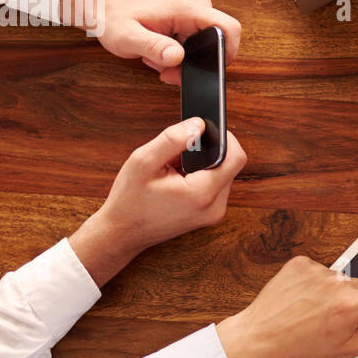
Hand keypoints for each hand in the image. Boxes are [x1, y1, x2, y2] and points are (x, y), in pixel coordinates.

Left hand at [62, 0, 240, 84]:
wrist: (104, 9)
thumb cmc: (113, 18)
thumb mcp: (128, 37)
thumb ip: (153, 47)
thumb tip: (177, 57)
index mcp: (187, 8)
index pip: (229, 28)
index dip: (227, 53)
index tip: (206, 70)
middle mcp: (196, 8)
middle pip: (218, 43)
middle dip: (196, 63)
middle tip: (167, 68)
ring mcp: (194, 15)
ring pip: (206, 48)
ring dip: (184, 61)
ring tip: (157, 58)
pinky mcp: (189, 23)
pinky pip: (196, 46)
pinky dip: (179, 57)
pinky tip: (159, 54)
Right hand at [69, 119, 247, 285]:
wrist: (122, 233)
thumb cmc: (129, 200)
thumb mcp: (143, 161)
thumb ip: (172, 139)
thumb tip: (199, 124)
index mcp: (202, 194)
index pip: (236, 157)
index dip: (226, 137)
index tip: (207, 130)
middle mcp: (215, 207)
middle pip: (229, 164)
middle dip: (207, 152)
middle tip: (178, 154)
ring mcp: (214, 213)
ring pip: (222, 174)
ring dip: (203, 164)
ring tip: (174, 170)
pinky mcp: (210, 214)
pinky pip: (215, 186)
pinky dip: (200, 176)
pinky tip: (178, 179)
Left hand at [216, 257, 357, 357]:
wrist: (259, 339)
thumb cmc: (299, 349)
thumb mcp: (346, 351)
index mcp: (351, 307)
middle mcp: (337, 285)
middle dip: (357, 302)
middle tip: (334, 322)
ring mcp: (317, 271)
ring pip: (340, 280)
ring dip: (332, 294)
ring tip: (310, 313)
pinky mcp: (300, 264)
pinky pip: (319, 271)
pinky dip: (314, 284)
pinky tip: (301, 301)